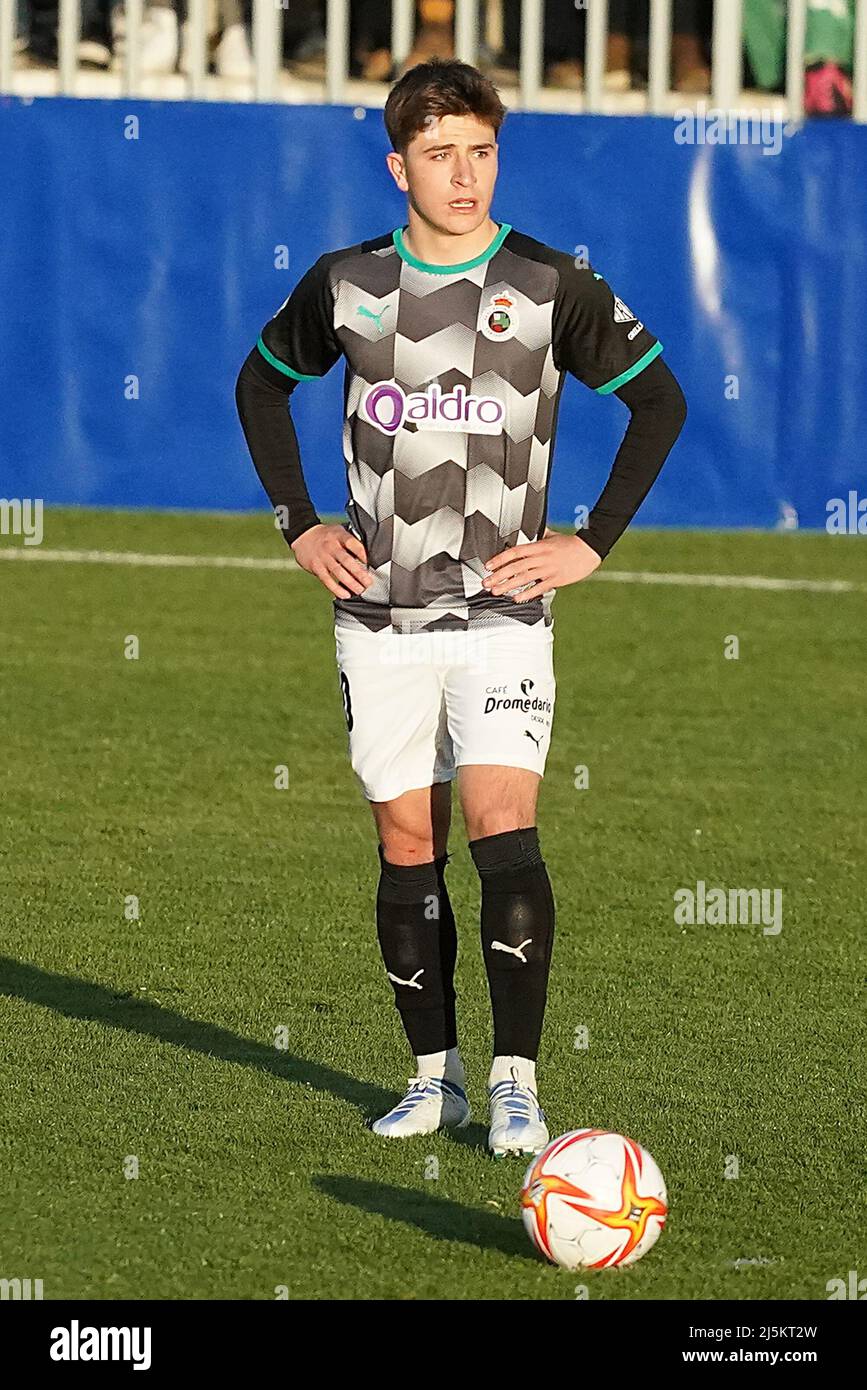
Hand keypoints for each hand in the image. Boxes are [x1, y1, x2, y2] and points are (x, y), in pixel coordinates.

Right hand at [291, 523, 373, 598]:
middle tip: (368, 582)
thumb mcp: (339, 531)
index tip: (369, 562)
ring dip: (350, 583)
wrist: (303, 536)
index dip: (361, 553)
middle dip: (359, 573)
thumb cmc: (327, 536)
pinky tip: (345, 594)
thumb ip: (351, 541)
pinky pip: (327, 580)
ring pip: (338, 572)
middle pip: (346, 560)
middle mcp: (331, 546)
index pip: (352, 543)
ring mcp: (323, 558)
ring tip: (360, 590)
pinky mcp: (316, 567)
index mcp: (339, 536)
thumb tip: (369, 554)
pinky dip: (336, 588)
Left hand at [481, 530, 601, 602]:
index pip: (515, 552)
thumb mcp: (552, 535)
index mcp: (539, 546)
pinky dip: (527, 593)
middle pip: (516, 567)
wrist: (590, 549)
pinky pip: (539, 587)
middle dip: (499, 575)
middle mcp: (541, 557)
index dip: (500, 559)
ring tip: (496, 591)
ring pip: (524, 578)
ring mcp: (548, 569)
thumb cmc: (571, 543)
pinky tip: (517, 598)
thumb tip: (530, 530)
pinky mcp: (556, 579)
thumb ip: (539, 535)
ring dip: (508, 586)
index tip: (488, 565)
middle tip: (486, 582)